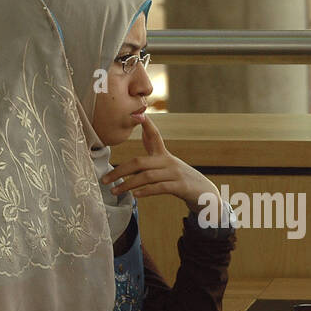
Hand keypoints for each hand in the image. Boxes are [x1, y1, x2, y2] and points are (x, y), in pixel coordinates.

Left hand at [100, 113, 217, 212]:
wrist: (205, 194)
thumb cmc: (181, 180)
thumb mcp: (167, 165)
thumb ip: (153, 153)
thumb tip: (142, 135)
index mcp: (164, 155)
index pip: (155, 136)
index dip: (147, 124)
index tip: (137, 115)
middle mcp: (169, 162)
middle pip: (140, 162)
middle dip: (120, 171)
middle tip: (104, 179)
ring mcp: (175, 174)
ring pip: (147, 176)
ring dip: (128, 184)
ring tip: (114, 191)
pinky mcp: (181, 187)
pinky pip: (160, 187)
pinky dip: (146, 191)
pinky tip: (135, 195)